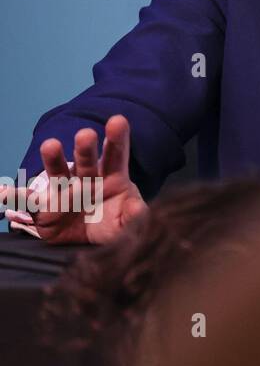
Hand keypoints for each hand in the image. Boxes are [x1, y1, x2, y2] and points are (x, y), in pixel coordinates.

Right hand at [2, 115, 146, 244]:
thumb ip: (135, 216)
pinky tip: (4, 191)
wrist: (91, 246)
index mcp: (113, 178)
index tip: (118, 120)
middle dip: (86, 147)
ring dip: (53, 158)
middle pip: (87, 159)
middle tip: (86, 134)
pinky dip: (14, 195)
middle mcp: (87, 179)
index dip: (118, 138)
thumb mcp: (129, 223)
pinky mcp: (44, 207)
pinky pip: (27, 200)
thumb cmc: (114, 225)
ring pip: (57, 171)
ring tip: (50, 145)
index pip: (116, 155)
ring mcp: (64, 191)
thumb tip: (140, 210)